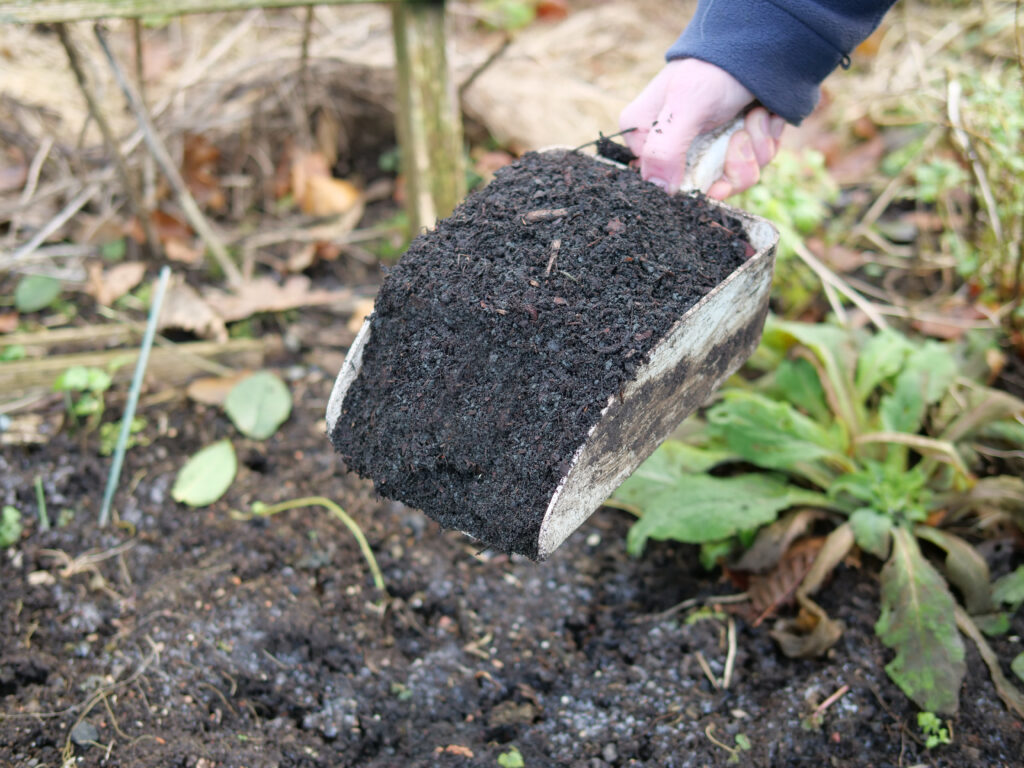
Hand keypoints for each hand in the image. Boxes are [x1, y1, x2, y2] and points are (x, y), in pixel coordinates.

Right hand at [619, 58, 785, 197]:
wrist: (761, 45)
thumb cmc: (714, 70)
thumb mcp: (684, 107)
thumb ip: (664, 151)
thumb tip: (657, 190)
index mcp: (646, 138)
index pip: (661, 187)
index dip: (691, 183)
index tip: (710, 158)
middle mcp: (674, 147)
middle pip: (705, 187)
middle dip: (732, 163)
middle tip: (740, 132)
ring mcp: (707, 148)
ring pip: (734, 178)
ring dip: (755, 147)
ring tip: (755, 116)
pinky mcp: (735, 146)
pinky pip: (753, 164)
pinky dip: (765, 140)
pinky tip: (764, 115)